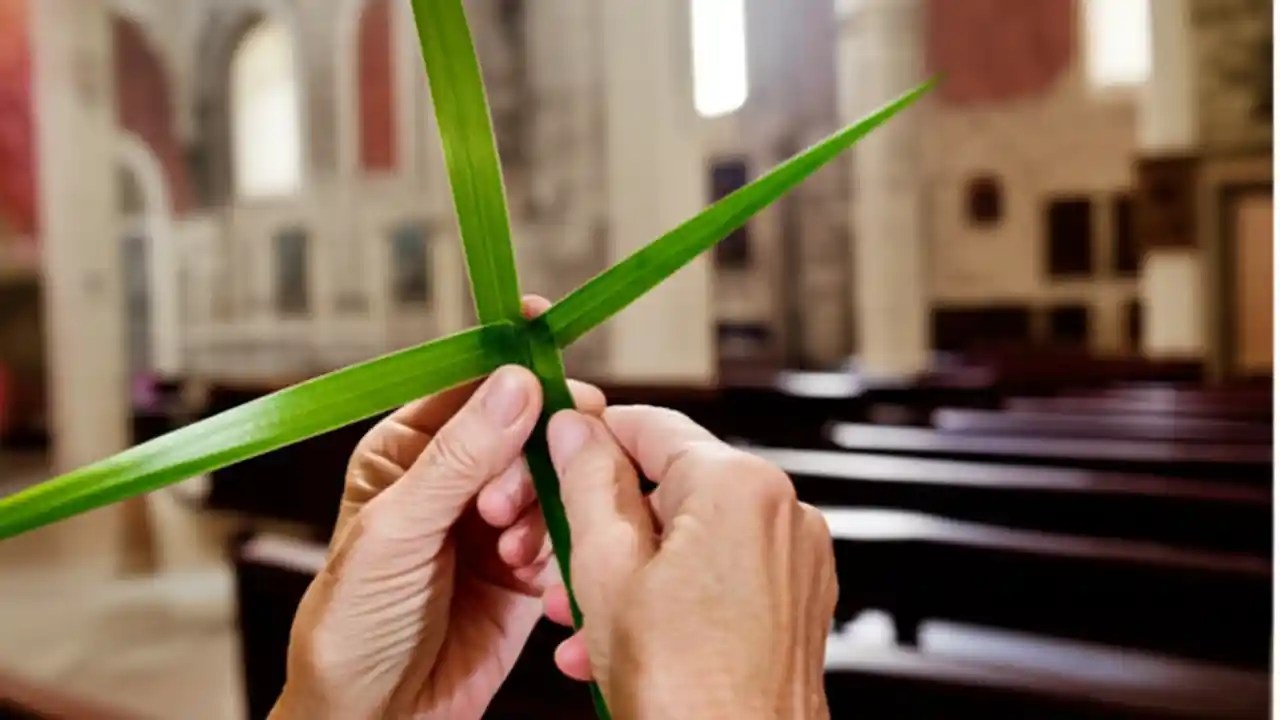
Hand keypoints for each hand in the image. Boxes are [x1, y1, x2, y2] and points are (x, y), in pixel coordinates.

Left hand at [272, 299, 603, 719]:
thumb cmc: (351, 629)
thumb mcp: (394, 533)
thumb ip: (458, 458)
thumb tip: (512, 383)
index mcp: (408, 450)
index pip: (465, 382)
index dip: (506, 356)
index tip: (542, 325)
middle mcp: (456, 477)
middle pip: (525, 423)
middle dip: (529, 451)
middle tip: (506, 498)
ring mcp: (496, 520)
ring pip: (555, 475)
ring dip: (543, 507)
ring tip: (508, 549)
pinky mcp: (530, 567)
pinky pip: (569, 530)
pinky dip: (560, 547)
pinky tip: (529, 578)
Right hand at [543, 406, 836, 719]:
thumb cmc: (686, 695)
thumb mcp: (605, 570)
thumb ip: (588, 483)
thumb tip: (576, 430)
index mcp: (740, 485)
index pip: (651, 424)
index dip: (592, 438)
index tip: (555, 452)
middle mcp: (782, 511)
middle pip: (671, 484)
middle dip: (605, 522)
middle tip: (554, 554)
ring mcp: (796, 560)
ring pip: (691, 535)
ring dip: (629, 566)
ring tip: (581, 611)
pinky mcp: (797, 601)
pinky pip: (720, 573)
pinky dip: (670, 593)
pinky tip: (622, 634)